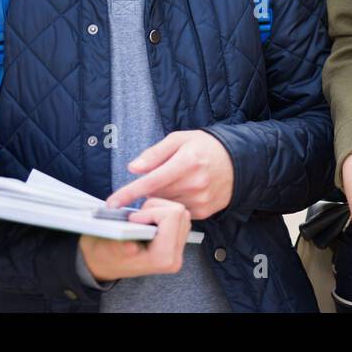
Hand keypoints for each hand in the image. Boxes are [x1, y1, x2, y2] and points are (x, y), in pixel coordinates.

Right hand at [79, 197, 190, 282]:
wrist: (108, 263)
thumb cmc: (106, 255)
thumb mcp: (108, 249)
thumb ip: (120, 247)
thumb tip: (129, 246)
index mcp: (162, 259)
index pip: (172, 216)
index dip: (150, 211)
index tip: (131, 219)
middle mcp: (175, 257)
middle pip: (179, 212)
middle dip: (156, 208)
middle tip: (136, 218)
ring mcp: (178, 250)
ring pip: (181, 213)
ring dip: (160, 210)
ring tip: (141, 220)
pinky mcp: (178, 243)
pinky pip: (179, 218)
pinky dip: (163, 214)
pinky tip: (148, 222)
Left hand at [105, 130, 233, 218]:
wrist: (239, 161)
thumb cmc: (206, 147)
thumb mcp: (180, 139)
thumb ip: (154, 153)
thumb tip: (133, 168)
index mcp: (186, 162)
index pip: (150, 182)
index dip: (128, 193)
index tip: (112, 203)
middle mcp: (194, 183)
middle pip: (156, 195)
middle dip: (150, 191)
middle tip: (159, 178)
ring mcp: (200, 200)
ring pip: (166, 206)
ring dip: (162, 198)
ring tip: (176, 183)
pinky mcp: (204, 212)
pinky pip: (178, 213)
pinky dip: (175, 204)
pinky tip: (185, 191)